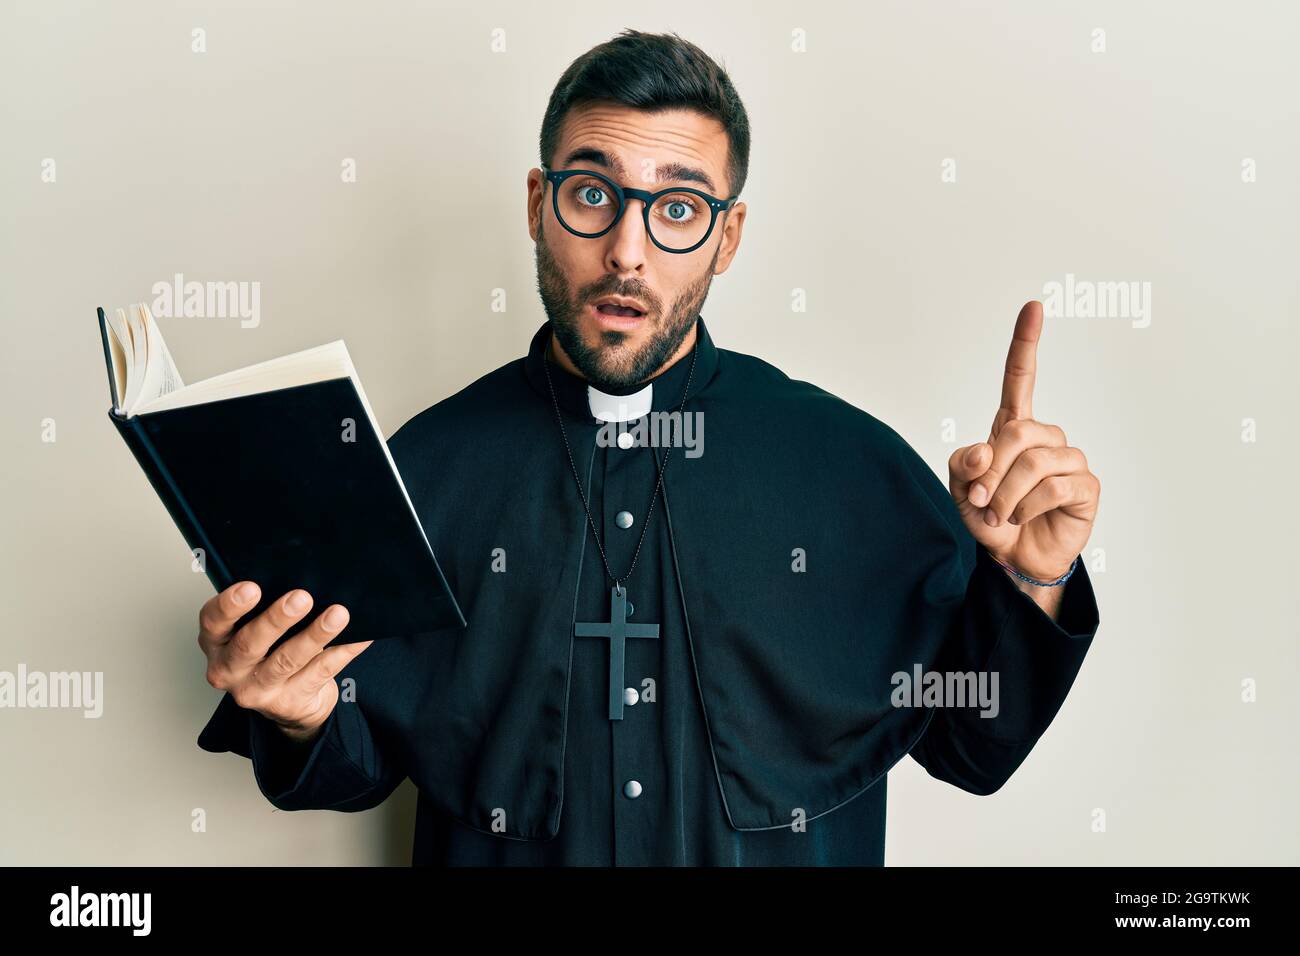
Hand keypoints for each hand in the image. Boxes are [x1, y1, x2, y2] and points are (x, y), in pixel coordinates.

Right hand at [197, 582, 371, 741]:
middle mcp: (229, 669)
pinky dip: (343, 651)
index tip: (252, 588)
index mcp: (217, 641)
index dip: (230, 605)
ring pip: (287, 661)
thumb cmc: (270, 650)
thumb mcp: (256, 629)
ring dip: (315, 635)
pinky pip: (320, 672)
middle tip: (301, 598)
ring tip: (337, 614)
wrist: (288, 700)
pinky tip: (359, 636)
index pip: (213, 621)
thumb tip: (303, 574)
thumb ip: (265, 606)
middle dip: (277, 619)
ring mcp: (258, 690)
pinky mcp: (289, 702)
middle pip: (250, 644)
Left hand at [947, 301, 1099, 582]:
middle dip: (992, 472)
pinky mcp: (1086, 486)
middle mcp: (1044, 438)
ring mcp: (1068, 460)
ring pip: (1035, 463)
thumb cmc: (990, 518)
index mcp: (1012, 429)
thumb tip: (984, 453)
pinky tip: (1026, 518)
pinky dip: (1029, 507)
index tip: (1033, 307)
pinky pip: (1055, 487)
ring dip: (1007, 496)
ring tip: (1002, 515)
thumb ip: (963, 466)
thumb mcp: (961, 491)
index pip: (1020, 380)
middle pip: (1018, 432)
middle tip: (982, 501)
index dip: (1025, 344)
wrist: (1012, 558)